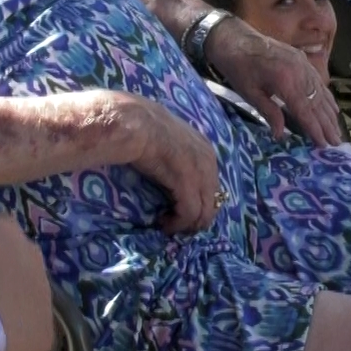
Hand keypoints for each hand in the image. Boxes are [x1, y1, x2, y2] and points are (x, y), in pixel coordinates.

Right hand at [121, 94, 222, 233]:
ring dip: (186, 225)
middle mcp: (209, 163)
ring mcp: (200, 173)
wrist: (137, 124)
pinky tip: (164, 223)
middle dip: (196, 220)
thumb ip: (181, 156)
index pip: (213, 188)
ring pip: (203, 213)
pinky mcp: (187, 183)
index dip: (200, 204)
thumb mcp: (173, 142)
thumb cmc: (147, 129)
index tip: (181, 212)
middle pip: (212, 203)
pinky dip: (177, 224)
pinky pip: (189, 213)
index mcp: (207, 152)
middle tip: (177, 226)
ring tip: (168, 225)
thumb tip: (176, 173)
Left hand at [207, 17, 343, 146]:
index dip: (315, 129)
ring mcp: (303, 64)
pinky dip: (327, 97)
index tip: (324, 144)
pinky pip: (318, 82)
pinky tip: (333, 108)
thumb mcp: (249, 93)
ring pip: (321, 93)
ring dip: (330, 113)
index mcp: (285, 81)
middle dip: (327, 125)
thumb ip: (268, 112)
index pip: (305, 110)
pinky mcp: (302, 60)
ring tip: (337, 131)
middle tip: (336, 143)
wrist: (235, 38)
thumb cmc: (238, 68)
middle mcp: (299, 72)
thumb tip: (281, 134)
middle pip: (317, 103)